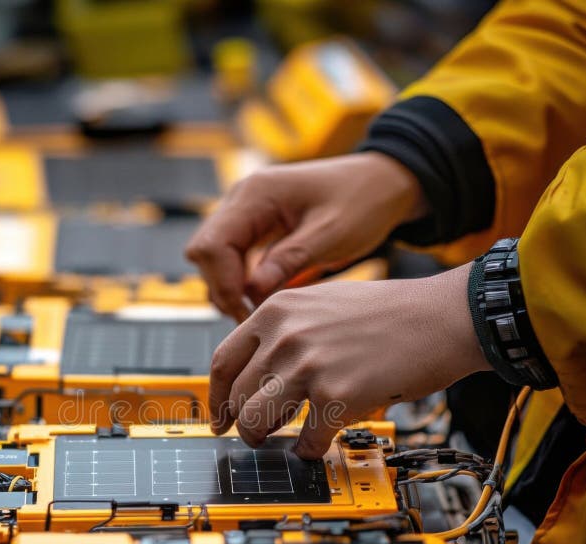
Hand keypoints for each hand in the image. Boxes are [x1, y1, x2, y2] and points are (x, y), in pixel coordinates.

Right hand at [185, 152, 426, 320]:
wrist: (381, 183)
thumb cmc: (362, 199)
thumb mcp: (330, 235)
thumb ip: (288, 261)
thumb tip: (251, 292)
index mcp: (256, 194)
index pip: (212, 245)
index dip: (223, 284)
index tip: (247, 311)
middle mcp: (242, 200)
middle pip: (204, 253)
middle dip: (223, 289)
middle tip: (252, 318)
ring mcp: (245, 214)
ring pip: (213, 260)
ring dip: (230, 288)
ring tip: (259, 312)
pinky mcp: (253, 229)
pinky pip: (231, 260)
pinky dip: (241, 283)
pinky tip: (263, 299)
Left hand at [209, 264, 490, 458]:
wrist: (441, 317)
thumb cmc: (389, 312)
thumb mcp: (319, 303)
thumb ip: (284, 331)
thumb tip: (258, 371)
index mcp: (276, 311)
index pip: (222, 361)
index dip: (214, 397)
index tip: (217, 415)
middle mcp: (284, 337)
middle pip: (236, 397)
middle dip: (242, 423)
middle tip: (254, 434)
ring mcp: (308, 366)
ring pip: (256, 422)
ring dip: (265, 439)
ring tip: (285, 439)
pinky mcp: (337, 396)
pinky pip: (307, 440)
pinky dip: (311, 450)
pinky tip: (320, 444)